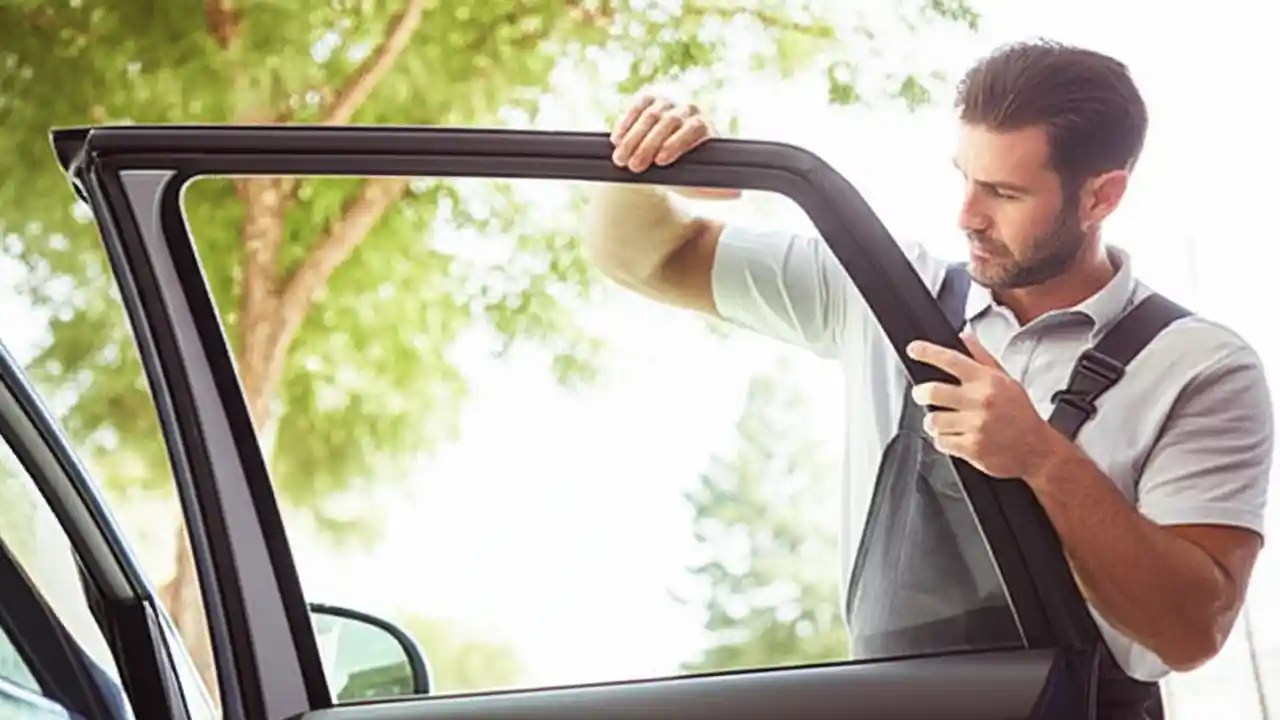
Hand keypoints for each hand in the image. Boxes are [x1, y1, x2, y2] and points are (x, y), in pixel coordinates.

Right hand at [609, 93, 740, 199]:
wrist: (662, 158)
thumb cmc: (683, 171)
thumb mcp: (695, 182)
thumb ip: (713, 189)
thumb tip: (737, 194)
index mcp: (703, 126)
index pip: (693, 129)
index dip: (677, 143)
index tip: (661, 162)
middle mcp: (687, 110)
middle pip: (668, 122)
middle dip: (648, 146)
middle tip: (635, 167)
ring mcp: (667, 102)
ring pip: (650, 115)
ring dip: (633, 139)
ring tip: (620, 160)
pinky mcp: (648, 99)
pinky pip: (636, 107)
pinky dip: (626, 123)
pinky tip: (616, 141)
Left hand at [906, 332, 1065, 479]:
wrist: (1038, 449)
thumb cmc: (1020, 414)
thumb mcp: (1006, 380)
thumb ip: (982, 358)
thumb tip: (964, 336)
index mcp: (988, 381)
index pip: (952, 360)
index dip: (928, 352)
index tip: (914, 349)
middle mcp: (980, 401)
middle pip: (933, 391)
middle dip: (920, 393)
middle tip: (921, 394)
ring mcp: (975, 425)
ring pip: (933, 420)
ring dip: (933, 421)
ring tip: (944, 421)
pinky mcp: (971, 447)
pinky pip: (941, 441)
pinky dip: (943, 439)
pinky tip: (955, 436)